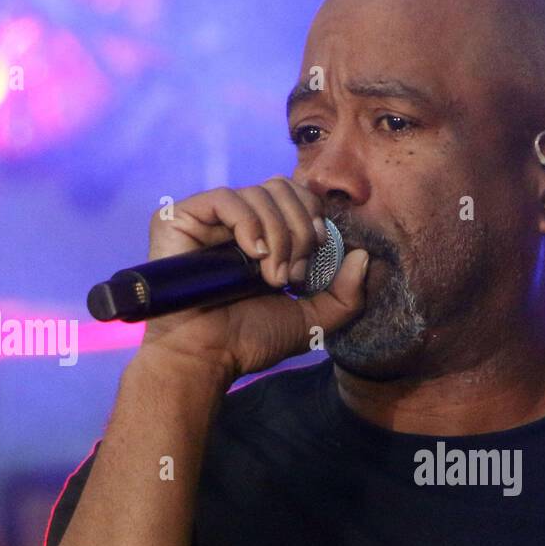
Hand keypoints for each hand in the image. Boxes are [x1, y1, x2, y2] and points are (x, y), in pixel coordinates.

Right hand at [135, 179, 367, 386]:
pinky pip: (226, 198)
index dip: (313, 218)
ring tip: (271, 277)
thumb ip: (346, 295)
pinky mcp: (181, 217)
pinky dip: (248, 224)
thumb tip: (363, 256)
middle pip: (282, 188)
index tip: (314, 255)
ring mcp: (208, 218)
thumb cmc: (250, 340)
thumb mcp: (312, 320)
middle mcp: (237, 221)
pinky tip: (252, 255)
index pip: (297, 197)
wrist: (208, 356)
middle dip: (299, 230)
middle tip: (292, 274)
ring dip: (277, 237)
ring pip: (259, 193)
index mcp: (265, 235)